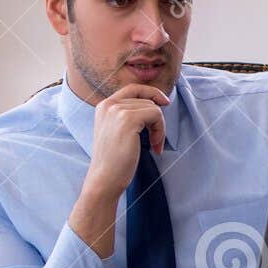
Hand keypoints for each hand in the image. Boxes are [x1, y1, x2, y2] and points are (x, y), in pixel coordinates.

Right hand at [69, 85, 170, 258]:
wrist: (104, 179)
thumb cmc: (113, 161)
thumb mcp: (116, 131)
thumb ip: (126, 115)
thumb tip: (154, 102)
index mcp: (103, 106)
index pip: (132, 88)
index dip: (151, 92)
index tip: (164, 103)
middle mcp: (108, 104)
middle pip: (146, 98)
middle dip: (156, 118)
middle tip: (157, 139)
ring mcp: (116, 110)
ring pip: (153, 107)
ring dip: (159, 128)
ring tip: (154, 146)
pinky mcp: (127, 119)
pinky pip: (156, 115)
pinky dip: (160, 131)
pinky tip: (155, 147)